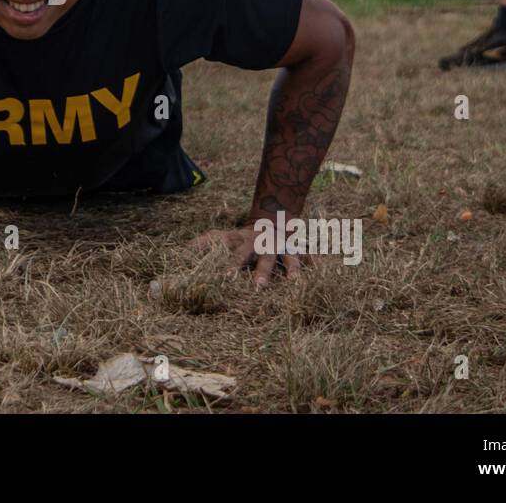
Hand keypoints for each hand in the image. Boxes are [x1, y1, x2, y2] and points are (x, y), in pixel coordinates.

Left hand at [189, 222, 312, 286]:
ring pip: (292, 261)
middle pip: (265, 261)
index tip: (224, 279)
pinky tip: (325, 277)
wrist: (273, 218)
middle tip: (258, 288)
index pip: (237, 258)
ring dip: (294, 273)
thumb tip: (180, 253)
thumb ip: (203, 244)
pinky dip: (320, 268)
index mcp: (248, 245)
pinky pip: (315, 260)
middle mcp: (269, 247)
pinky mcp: (304, 252)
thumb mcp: (222, 237)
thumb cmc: (242, 237)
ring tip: (296, 287)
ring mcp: (287, 249)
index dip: (231, 267)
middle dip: (263, 274)